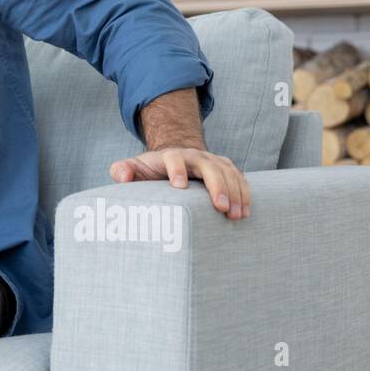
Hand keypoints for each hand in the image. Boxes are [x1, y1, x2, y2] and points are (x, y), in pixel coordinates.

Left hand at [109, 147, 250, 220]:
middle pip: (208, 165)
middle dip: (216, 185)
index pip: (173, 157)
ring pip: (227, 171)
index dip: (176, 169)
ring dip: (234, 192)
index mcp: (170, 156)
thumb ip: (123, 170)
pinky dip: (244, 192)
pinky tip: (246, 211)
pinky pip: (238, 177)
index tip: (180, 186)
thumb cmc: (151, 170)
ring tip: (236, 215)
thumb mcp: (134, 168)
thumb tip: (123, 176)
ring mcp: (211, 160)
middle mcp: (193, 155)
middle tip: (220, 208)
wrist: (173, 159)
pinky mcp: (224, 168)